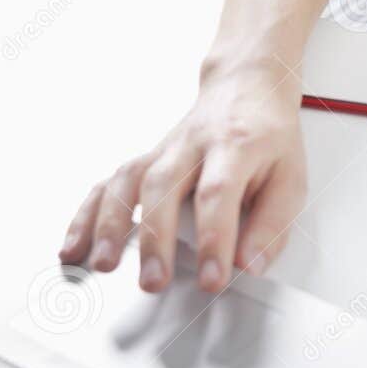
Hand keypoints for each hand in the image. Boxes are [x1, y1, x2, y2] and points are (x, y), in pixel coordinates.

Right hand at [58, 60, 307, 293]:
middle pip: (165, 185)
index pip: (219, 192)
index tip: (212, 278)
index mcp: (237, 145)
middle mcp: (193, 144)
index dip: (214, 238)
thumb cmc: (268, 136)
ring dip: (110, 224)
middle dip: (155, 237)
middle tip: (153, 281)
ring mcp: (163, 150)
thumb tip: (252, 265)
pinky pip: (108, 183)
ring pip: (128, 180)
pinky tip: (74, 247)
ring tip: (102, 264)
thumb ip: (273, 223)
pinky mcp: (145, 160)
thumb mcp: (291, 175)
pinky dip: (86, 215)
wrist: (246, 86)